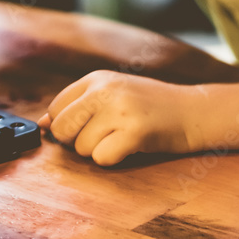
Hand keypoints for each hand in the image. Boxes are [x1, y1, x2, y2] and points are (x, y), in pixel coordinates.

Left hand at [39, 70, 202, 165]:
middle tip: (102, 138)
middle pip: (62, 128)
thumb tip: (41, 125)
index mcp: (96, 78)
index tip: (84, 129)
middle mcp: (105, 90)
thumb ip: (77, 107)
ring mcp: (120, 110)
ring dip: (99, 151)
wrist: (197, 111)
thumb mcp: (112, 95)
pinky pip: (102, 158)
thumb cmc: (150, 107)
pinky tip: (130, 148)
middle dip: (76, 142)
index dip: (65, 126)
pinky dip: (113, 160)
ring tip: (122, 138)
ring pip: (82, 147)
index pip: (55, 108)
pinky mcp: (135, 132)